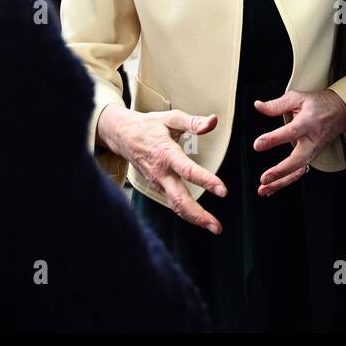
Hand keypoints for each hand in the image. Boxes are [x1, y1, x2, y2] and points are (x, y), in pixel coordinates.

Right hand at [96, 105, 226, 232]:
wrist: (123, 136)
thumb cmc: (149, 127)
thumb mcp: (171, 118)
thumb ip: (193, 122)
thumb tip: (213, 121)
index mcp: (166, 153)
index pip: (187, 170)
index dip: (206, 181)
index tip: (223, 191)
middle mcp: (161, 173)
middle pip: (179, 199)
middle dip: (199, 215)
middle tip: (217, 226)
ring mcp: (158, 183)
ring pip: (176, 206)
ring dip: (195, 219)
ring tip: (214, 227)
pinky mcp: (158, 187)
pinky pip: (173, 203)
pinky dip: (187, 213)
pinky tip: (200, 219)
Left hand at [252, 88, 345, 196]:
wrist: (340, 112)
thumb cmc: (318, 104)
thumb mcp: (297, 98)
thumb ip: (276, 104)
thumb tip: (258, 106)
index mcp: (307, 122)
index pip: (291, 132)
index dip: (274, 139)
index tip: (258, 144)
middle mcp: (311, 140)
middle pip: (298, 159)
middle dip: (280, 171)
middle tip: (264, 178)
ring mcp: (312, 151)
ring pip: (298, 170)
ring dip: (281, 182)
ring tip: (264, 189)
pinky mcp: (311, 157)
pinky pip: (298, 172)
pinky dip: (285, 182)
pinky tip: (271, 188)